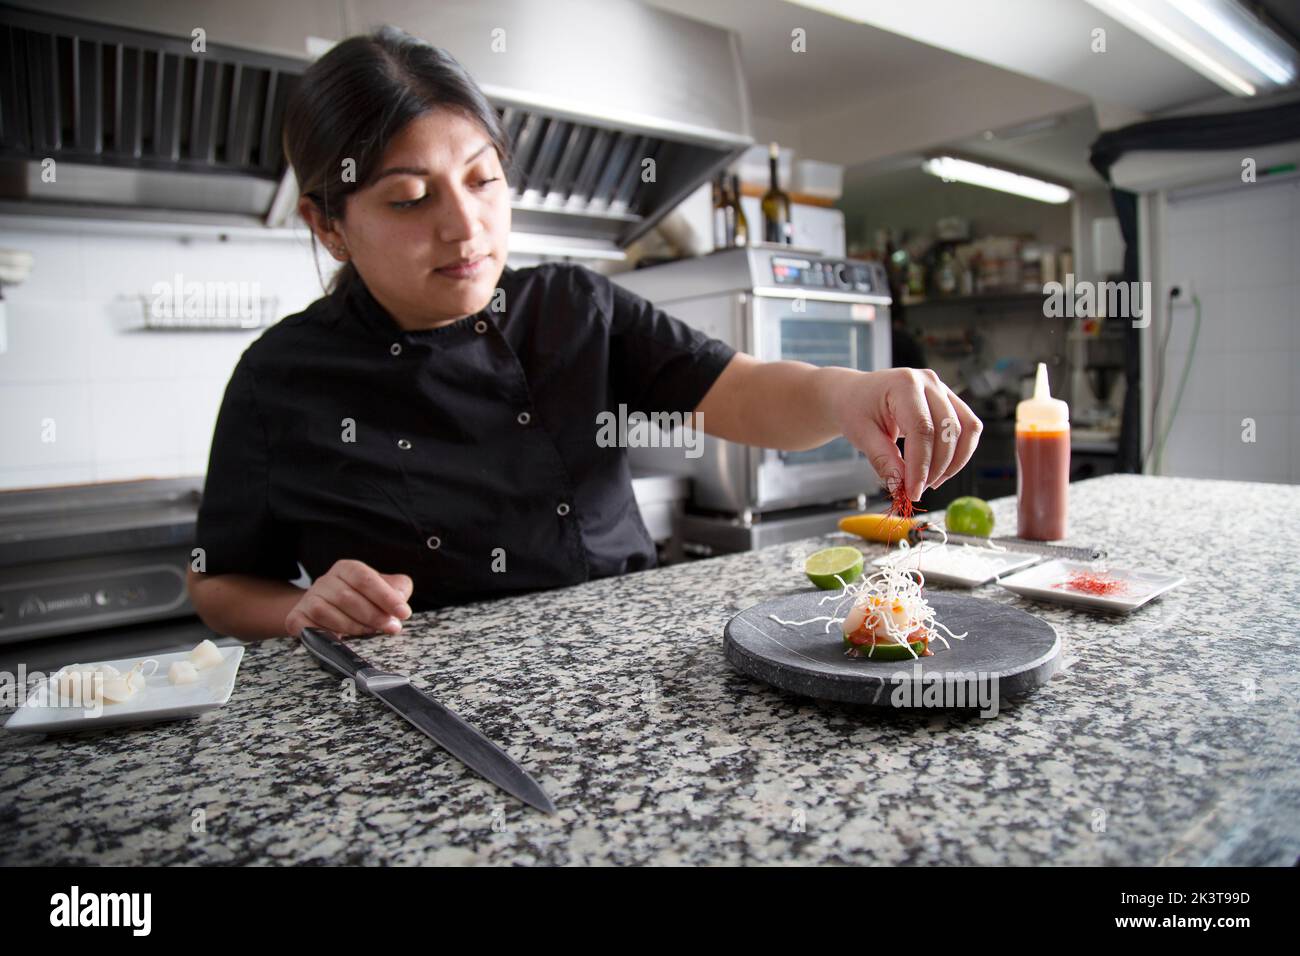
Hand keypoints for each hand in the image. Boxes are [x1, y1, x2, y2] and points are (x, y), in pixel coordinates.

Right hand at [284, 559, 413, 637]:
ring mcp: (309, 600)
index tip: (403, 613)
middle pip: (347, 597)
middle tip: (392, 627)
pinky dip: (328, 635)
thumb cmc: (361, 599)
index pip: (364, 578)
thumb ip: (398, 589)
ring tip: (369, 631)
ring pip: (327, 613)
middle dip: (374, 616)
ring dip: (353, 627)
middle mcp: (325, 581)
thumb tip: (401, 599)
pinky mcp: (296, 619)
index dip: (385, 596)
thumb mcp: (384, 588)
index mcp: (346, 568)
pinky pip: (310, 628)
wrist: (325, 609)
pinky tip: (343, 639)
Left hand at [831, 368, 982, 499]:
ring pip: (966, 430)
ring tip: (930, 482)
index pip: (922, 429)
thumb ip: (882, 459)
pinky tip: (940, 470)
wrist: (855, 394)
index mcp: (903, 384)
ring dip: (953, 463)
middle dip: (936, 467)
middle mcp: (928, 382)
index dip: (921, 465)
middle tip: (917, 490)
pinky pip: (968, 428)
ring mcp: (943, 389)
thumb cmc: (856, 408)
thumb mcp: (861, 434)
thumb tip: (901, 485)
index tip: (913, 491)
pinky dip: (959, 453)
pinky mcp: (950, 401)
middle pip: (948, 430)